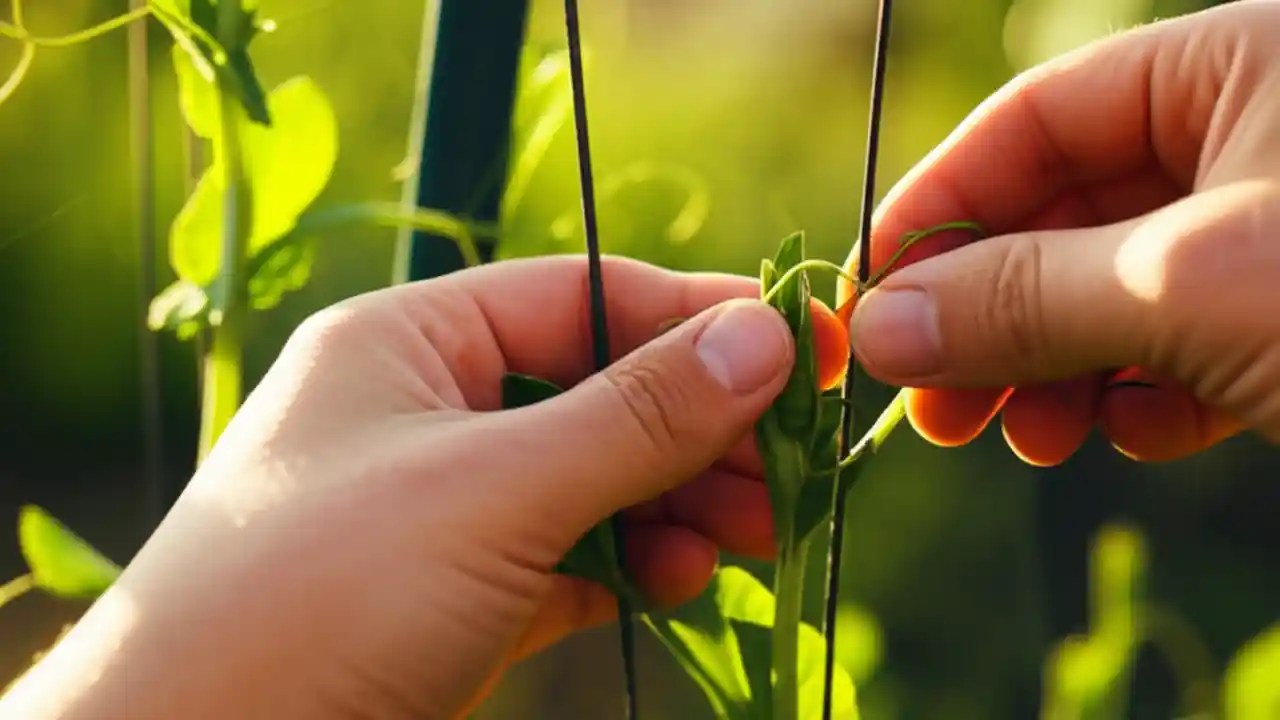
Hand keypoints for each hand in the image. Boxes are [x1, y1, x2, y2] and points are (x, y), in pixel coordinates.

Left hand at [0, 257, 793, 718]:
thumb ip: (634, 416)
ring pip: (587, 481)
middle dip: (698, 432)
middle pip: (595, 393)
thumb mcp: (493, 490)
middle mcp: (421, 412)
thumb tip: (764, 338)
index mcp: (407, 342)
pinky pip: (562, 556)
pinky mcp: (446, 596)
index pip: (581, 296)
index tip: (807, 347)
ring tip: (752, 538)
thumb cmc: (324, 597)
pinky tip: (679, 582)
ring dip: (675, 505)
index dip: (697, 317)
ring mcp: (433, 509)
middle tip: (791, 473)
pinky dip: (627, 565)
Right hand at [841, 1, 1279, 464]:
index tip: (868, 298)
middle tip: (932, 404)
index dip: (934, 207)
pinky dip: (1137, 399)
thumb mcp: (1189, 286)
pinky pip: (1178, 348)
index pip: (1033, 118)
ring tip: (1026, 438)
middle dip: (991, 318)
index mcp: (1234, 70)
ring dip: (1050, 373)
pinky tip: (1131, 434)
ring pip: (1109, 293)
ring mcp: (1270, 235)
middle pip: (1060, 217)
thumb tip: (876, 329)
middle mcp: (1247, 139)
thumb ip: (1022, 298)